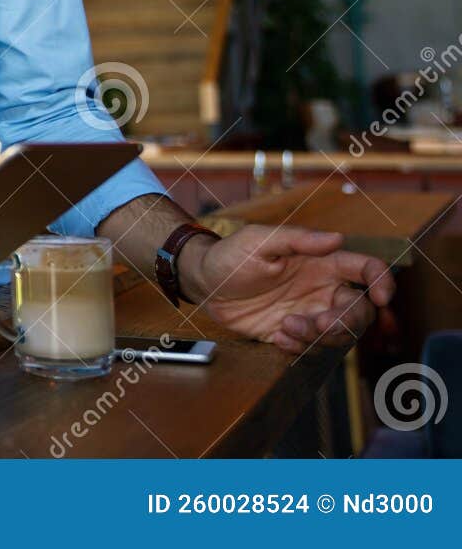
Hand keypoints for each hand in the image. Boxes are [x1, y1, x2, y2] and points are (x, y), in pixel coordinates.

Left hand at [182, 225, 395, 353]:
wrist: (204, 284)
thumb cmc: (231, 255)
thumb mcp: (259, 240)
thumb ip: (297, 239)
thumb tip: (337, 238)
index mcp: (321, 262)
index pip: (366, 269)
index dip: (383, 282)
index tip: (381, 297)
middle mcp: (321, 289)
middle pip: (359, 311)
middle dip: (345, 322)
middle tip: (317, 323)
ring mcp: (308, 313)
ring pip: (339, 334)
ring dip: (319, 337)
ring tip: (286, 327)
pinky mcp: (292, 333)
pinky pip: (312, 348)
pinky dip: (300, 348)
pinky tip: (277, 336)